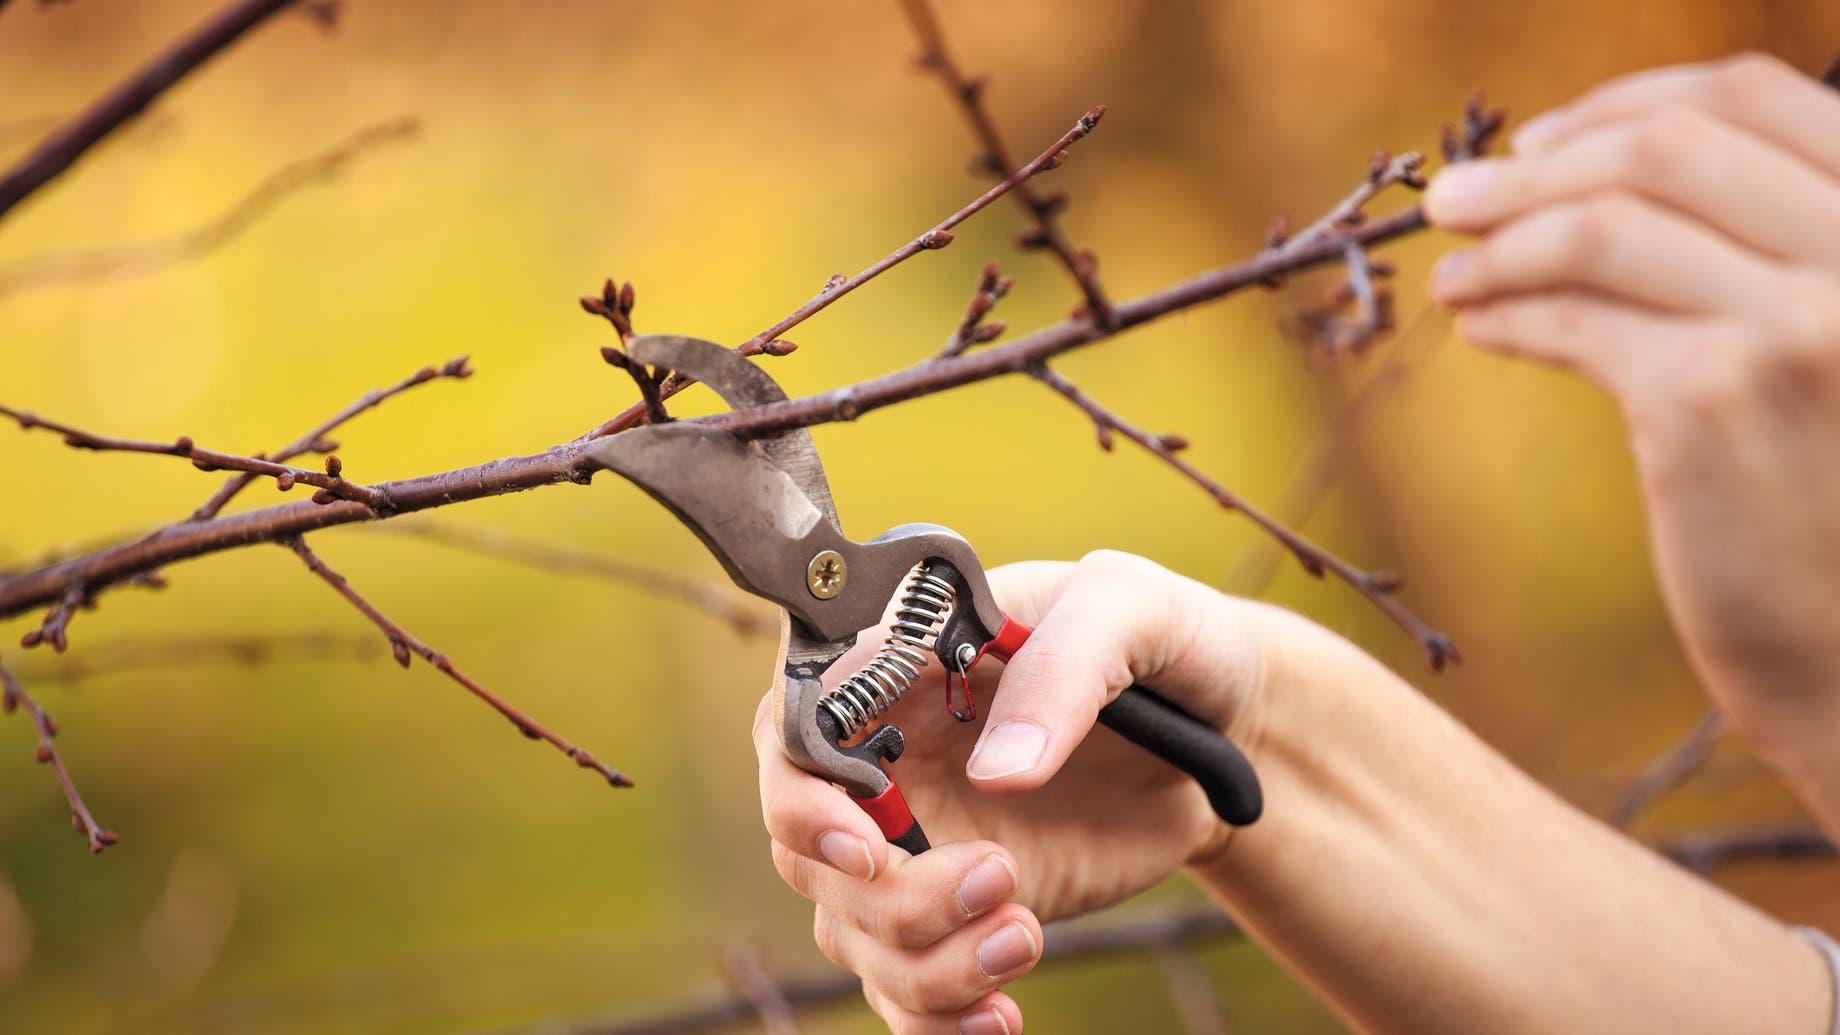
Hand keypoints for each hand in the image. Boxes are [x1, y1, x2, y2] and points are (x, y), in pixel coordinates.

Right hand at [753, 551, 1305, 1033]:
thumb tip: (1000, 773)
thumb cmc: (1166, 640)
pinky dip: (936, 1022)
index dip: (802, 800)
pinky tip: (1002, 1016)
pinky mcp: (962, 911)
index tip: (871, 850)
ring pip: (853, 932)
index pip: (793, 730)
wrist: (1233, 730)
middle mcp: (889, 758)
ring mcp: (921, 840)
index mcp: (900, 665)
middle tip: (1001, 880)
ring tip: (1026, 938)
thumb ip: (1063, 671)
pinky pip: (906, 986)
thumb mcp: (1129, 610)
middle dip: (892, 897)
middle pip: (811, 851)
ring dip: (927, 965)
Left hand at [1424, 53, 1839, 763]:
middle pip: (1662, 150)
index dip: (1624, 104)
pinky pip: (1573, 321)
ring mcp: (1793, 325)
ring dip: (1501, 240)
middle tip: (1453, 198)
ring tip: (1450, 271)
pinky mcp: (1710, 402)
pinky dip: (1508, 312)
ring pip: (1601, 228)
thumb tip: (1606, 176)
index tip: (1541, 140)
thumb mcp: (1837, 341)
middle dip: (1535, 169)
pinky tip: (1477, 325)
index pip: (1750, 97)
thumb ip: (1769, 253)